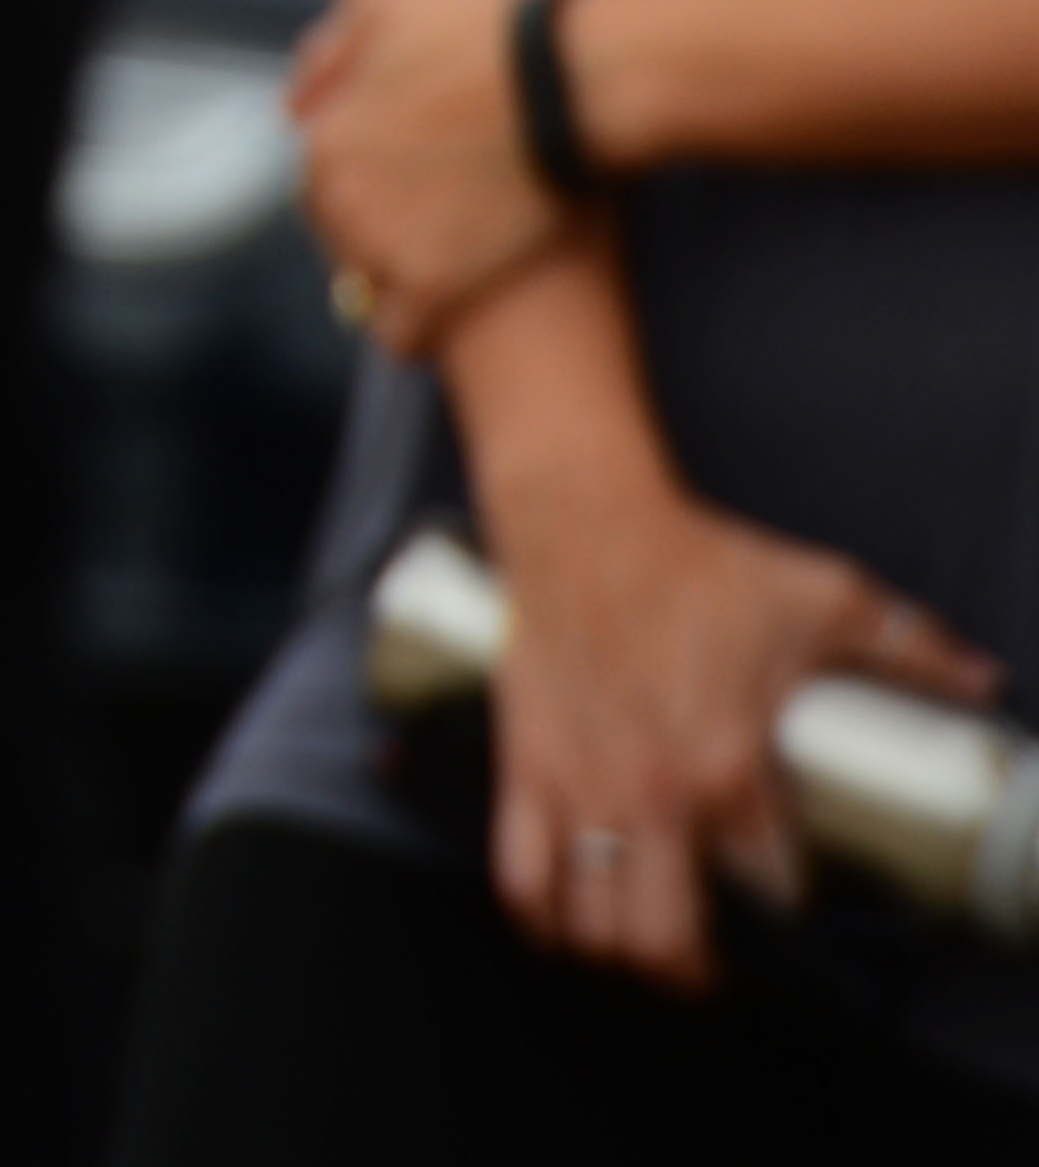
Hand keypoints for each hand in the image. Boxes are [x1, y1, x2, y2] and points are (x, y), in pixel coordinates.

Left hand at [296, 0, 570, 348]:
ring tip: (453, 260)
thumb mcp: (380, 12)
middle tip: (438, 224)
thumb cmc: (483, 33)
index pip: (316, 187)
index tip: (407, 189)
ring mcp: (382, 244)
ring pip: (364, 286)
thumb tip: (289, 111)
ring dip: (396, 279)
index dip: (361, 188)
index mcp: (321, 139)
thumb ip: (324, 61)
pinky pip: (398, 335)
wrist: (569, 78)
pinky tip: (443, 319)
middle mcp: (337, 198)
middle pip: (338, 238)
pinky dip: (414, 334)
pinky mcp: (436, 284)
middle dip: (374, 234)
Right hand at [485, 466, 997, 987]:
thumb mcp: (823, 596)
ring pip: (589, 925)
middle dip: (694, 975)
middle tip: (713, 971)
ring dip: (618, 954)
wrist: (582, 521)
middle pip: (663, 941)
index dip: (789, 919)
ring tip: (644, 950)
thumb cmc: (692, 560)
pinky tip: (561, 926)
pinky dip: (538, 918)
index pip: (769, 894)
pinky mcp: (523, 766)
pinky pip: (516, 875)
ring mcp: (576, 787)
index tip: (794, 914)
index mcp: (726, 768)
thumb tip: (980, 677)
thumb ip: (910, 645)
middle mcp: (648, 796)